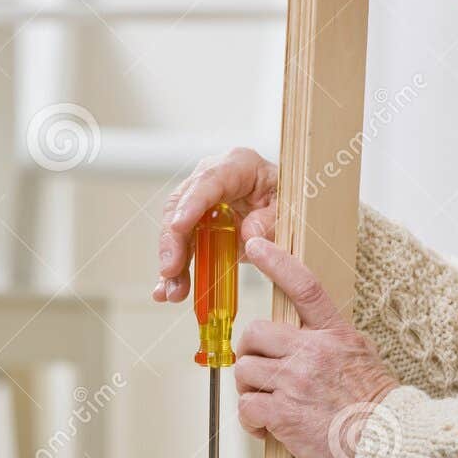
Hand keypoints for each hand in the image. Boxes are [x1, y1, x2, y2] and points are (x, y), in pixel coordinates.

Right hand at [153, 148, 278, 303]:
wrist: (288, 207)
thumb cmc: (290, 200)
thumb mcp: (292, 207)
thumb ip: (273, 219)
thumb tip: (249, 234)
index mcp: (238, 165)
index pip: (210, 181)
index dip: (191, 204)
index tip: (178, 227)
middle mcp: (212, 179)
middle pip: (181, 205)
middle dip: (173, 240)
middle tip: (171, 269)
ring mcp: (201, 202)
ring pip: (176, 231)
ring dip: (173, 263)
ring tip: (173, 292)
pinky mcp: (198, 225)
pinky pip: (183, 248)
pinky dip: (176, 271)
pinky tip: (166, 291)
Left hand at [233, 238, 399, 457]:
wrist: (388, 445)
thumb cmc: (379, 410)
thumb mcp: (364, 359)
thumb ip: (336, 344)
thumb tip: (316, 339)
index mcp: (336, 336)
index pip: (305, 287)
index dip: (277, 262)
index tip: (255, 245)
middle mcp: (313, 353)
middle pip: (255, 333)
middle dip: (250, 351)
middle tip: (260, 370)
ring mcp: (295, 382)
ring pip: (244, 370)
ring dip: (250, 389)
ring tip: (268, 404)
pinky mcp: (283, 414)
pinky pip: (247, 407)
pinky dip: (252, 421)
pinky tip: (268, 428)